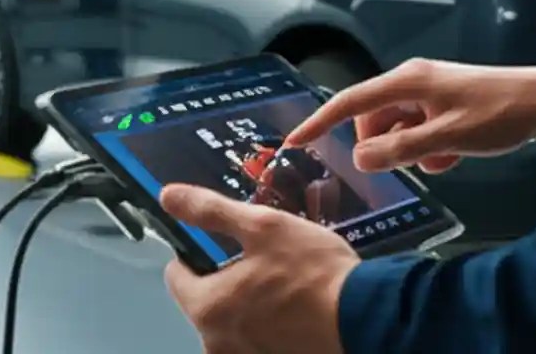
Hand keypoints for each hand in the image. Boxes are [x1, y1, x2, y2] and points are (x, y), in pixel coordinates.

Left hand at [161, 184, 357, 353]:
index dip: (197, 254)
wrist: (368, 321)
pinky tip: (295, 314)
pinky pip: (256, 342)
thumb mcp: (262, 226)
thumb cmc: (313, 272)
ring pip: (232, 325)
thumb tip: (168, 196)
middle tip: (266, 265)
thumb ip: (211, 211)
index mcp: (207, 308)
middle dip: (227, 283)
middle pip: (205, 303)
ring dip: (249, 308)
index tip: (226, 246)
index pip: (177, 276)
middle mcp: (216, 344)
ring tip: (285, 290)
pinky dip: (268, 328)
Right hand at [286, 56, 535, 174]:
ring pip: (397, 128)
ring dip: (410, 150)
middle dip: (382, 147)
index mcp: (406, 82)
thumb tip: (360, 159)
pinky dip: (428, 146)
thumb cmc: (501, 114)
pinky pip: (418, 129)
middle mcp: (411, 81)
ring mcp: (428, 91)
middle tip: (409, 167)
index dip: (318, 123)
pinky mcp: (444, 102)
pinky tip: (453, 155)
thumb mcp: (448, 139)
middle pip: (372, 120)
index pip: (348, 103)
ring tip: (443, 160)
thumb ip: (401, 150)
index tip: (293, 143)